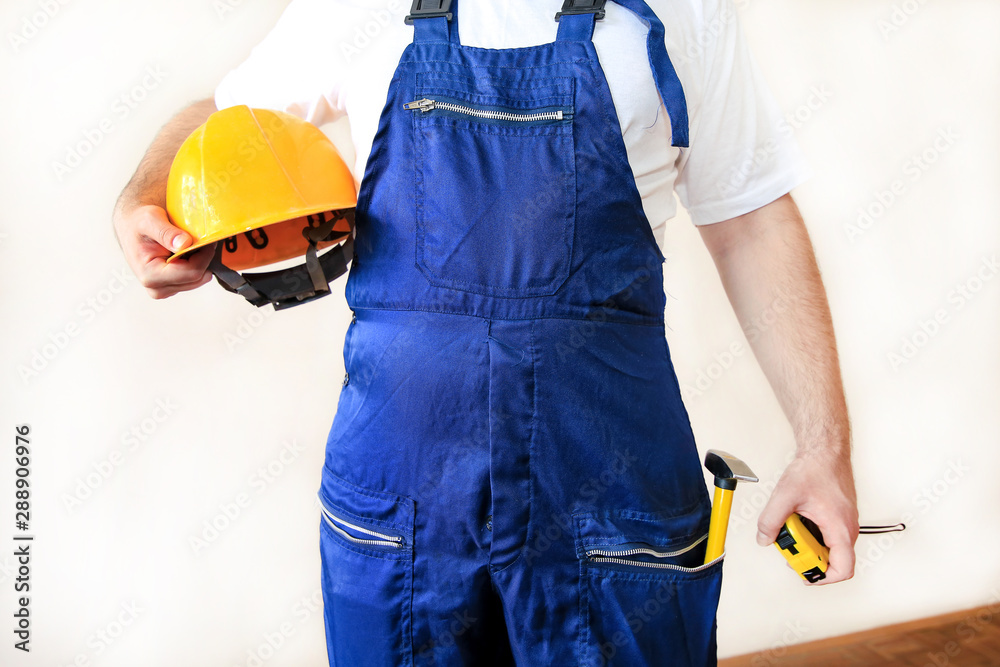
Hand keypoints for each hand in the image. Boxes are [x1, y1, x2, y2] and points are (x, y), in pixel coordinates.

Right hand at [113, 204, 214, 298]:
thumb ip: (166, 233)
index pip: (191, 272)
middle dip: (204, 259)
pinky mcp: (171, 287)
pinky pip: (194, 279)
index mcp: (150, 275)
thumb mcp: (150, 220)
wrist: (132, 226)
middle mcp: (156, 288)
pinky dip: (197, 264)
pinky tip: (189, 251)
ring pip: (198, 280)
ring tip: (193, 244)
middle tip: (203, 239)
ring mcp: (165, 289)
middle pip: (197, 278)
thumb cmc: (138, 223)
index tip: (209, 239)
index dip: (205, 256)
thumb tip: (185, 244)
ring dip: (201, 261)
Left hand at [756, 447, 858, 584]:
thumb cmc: (815, 469)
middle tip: (789, 545)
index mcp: (841, 529)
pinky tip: (797, 520)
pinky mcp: (839, 517)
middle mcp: (848, 529)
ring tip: (792, 527)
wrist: (825, 451)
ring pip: (829, 547)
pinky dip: (811, 534)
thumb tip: (764, 539)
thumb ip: (771, 520)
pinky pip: (827, 535)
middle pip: (832, 560)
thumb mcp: (785, 497)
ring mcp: (845, 523)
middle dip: (808, 558)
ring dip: (808, 544)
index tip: (804, 574)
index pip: (843, 569)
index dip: (823, 579)